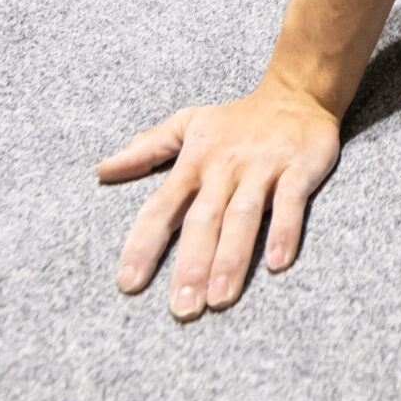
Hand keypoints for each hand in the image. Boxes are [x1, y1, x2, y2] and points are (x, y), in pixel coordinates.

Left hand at [99, 74, 340, 319]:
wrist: (297, 92)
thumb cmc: (237, 119)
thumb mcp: (188, 124)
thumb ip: (146, 149)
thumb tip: (102, 170)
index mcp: (195, 162)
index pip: (162, 207)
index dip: (144, 244)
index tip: (128, 283)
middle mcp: (225, 168)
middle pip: (203, 220)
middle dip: (190, 265)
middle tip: (181, 308)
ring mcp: (262, 169)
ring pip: (243, 217)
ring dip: (231, 258)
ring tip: (220, 298)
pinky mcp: (298, 169)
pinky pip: (290, 203)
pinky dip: (284, 231)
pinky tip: (277, 263)